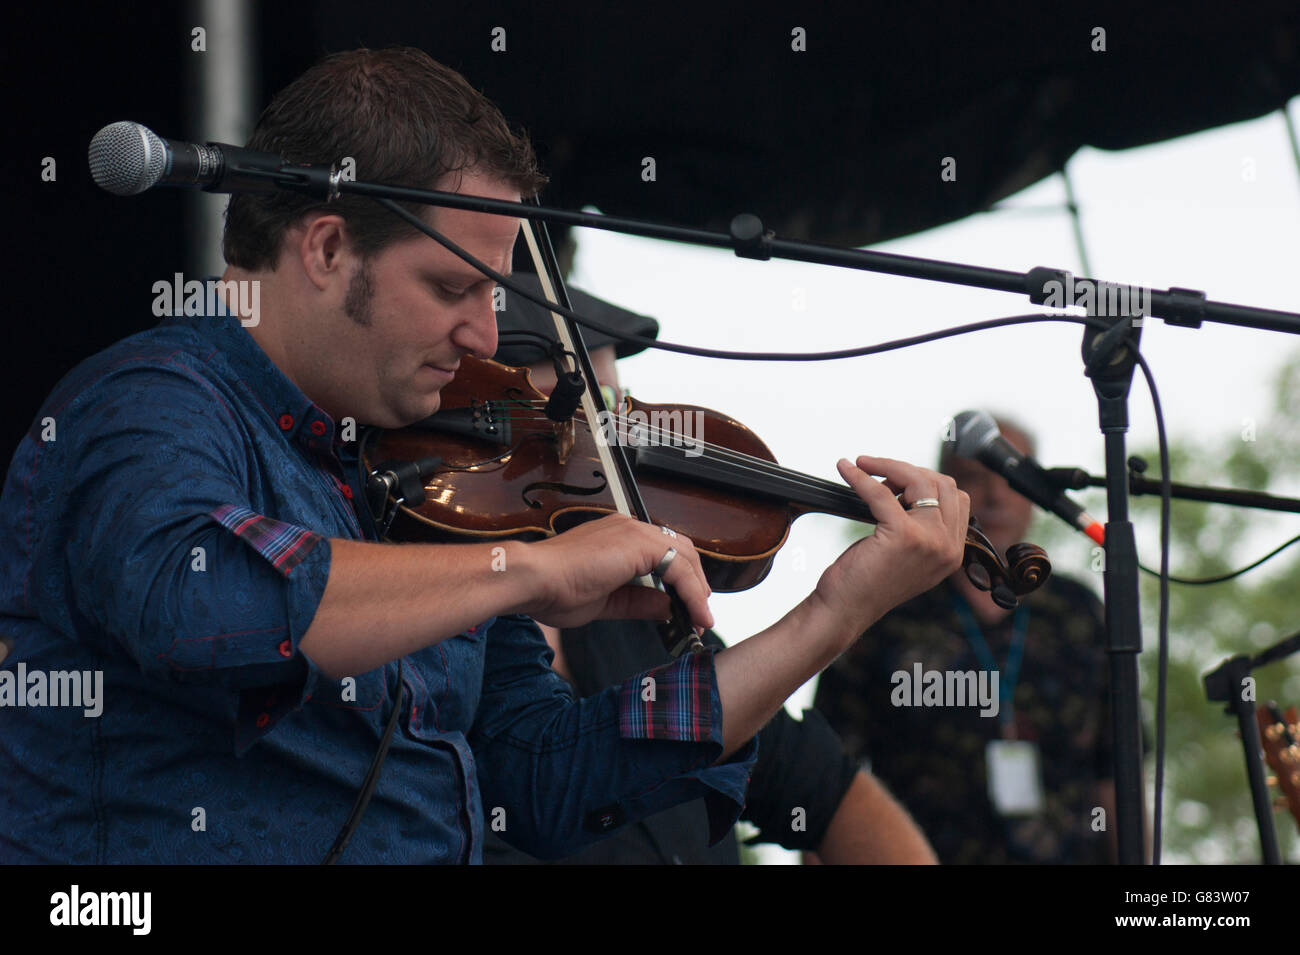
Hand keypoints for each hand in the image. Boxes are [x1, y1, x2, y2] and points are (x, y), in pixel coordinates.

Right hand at [517, 514, 712, 631]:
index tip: (686, 609)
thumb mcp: (608, 602)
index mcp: (618, 538)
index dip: (680, 581)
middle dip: (695, 584)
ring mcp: (635, 532)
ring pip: (685, 557)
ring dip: (697, 590)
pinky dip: (692, 593)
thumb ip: (640, 602)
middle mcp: (629, 528)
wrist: (533, 579)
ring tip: (701, 619)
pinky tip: (694, 614)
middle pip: (681, 550)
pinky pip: (679, 568)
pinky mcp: (640, 544)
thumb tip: (668, 608)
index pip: (663, 553)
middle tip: (699, 615)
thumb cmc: (553, 589)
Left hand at [815, 456, 968, 636]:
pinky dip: (861, 477)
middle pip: (942, 484)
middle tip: (876, 469)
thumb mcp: (905, 554)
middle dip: (908, 469)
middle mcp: (948, 547)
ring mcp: (930, 541)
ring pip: (919, 481)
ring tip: (863, 466)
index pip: (956, 497)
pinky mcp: (903, 536)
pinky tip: (846, 469)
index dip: (925, 481)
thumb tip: (904, 484)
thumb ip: (919, 526)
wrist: (844, 611)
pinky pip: (881, 492)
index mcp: (953, 552)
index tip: (895, 479)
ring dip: (887, 466)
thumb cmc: (865, 582)